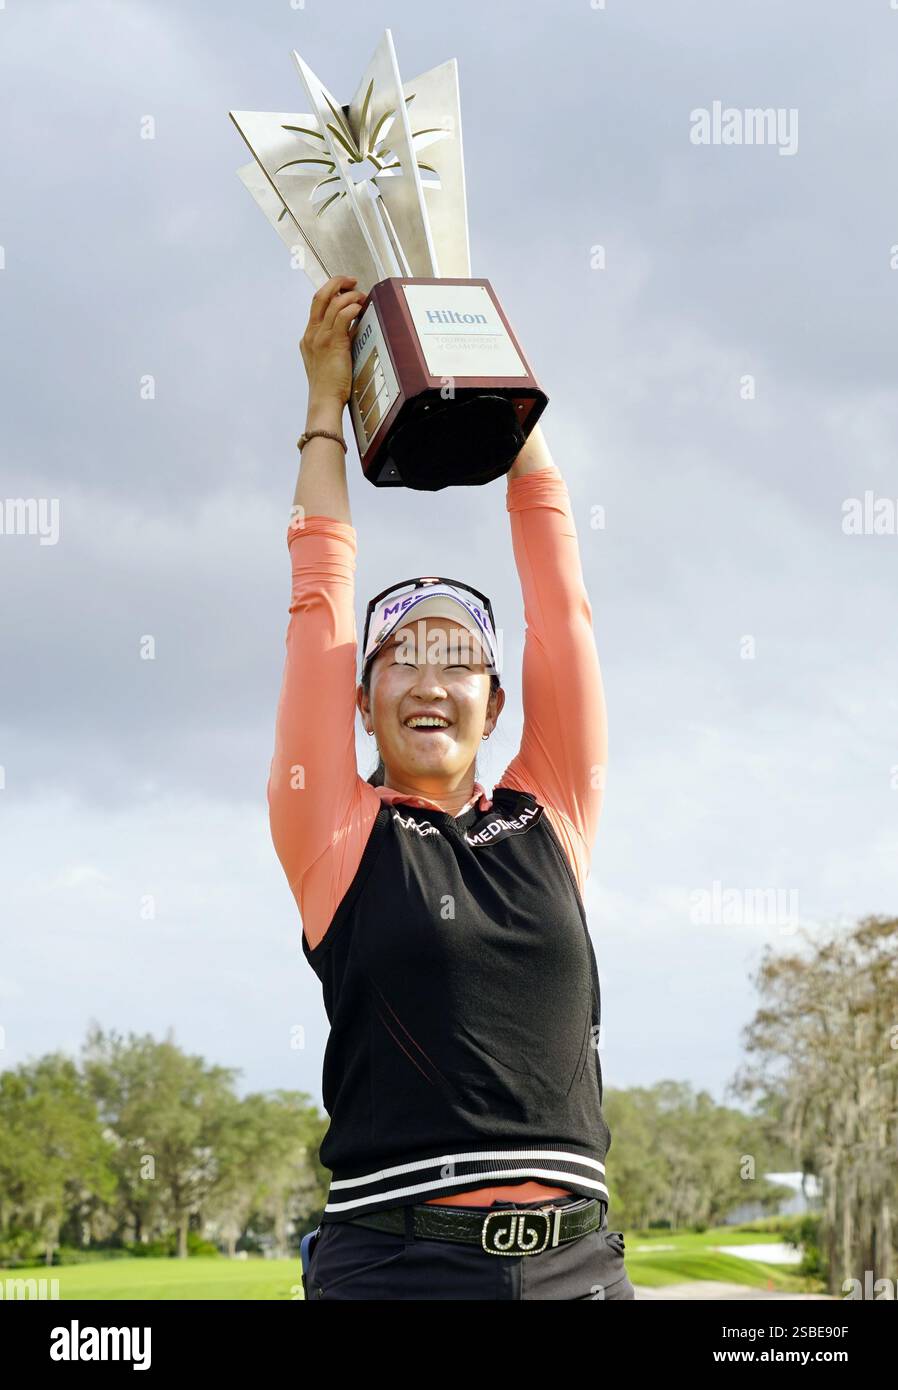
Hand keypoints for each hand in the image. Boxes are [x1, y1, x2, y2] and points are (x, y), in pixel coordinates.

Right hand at [299, 275, 366, 408]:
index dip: (331, 291)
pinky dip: (353, 308)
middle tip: (351, 281)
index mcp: (309, 336)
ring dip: (350, 296)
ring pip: (333, 302)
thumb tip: (353, 327)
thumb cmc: (329, 385)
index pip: (317, 303)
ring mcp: (320, 336)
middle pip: (320, 295)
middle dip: (337, 282)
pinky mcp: (332, 342)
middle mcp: (312, 333)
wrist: (324, 399)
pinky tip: (360, 310)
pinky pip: (343, 316)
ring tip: (362, 298)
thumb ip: (337, 341)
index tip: (344, 288)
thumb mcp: (328, 358)